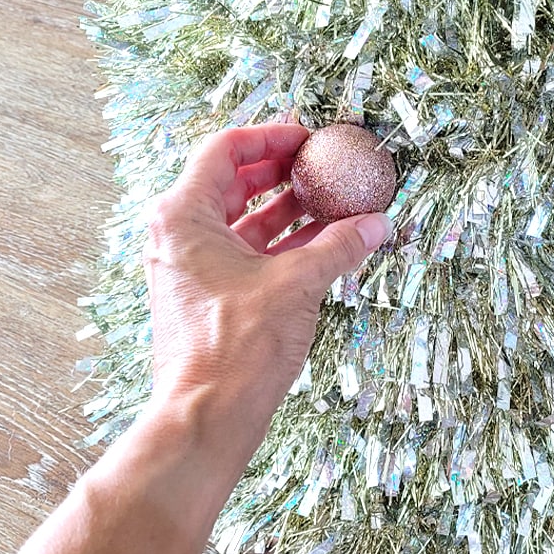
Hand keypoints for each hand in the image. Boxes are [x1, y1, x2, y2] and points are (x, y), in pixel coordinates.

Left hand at [142, 123, 390, 448]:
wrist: (207, 415)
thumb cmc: (235, 349)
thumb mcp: (296, 284)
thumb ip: (338, 247)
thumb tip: (374, 225)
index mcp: (184, 217)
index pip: (224, 150)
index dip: (270, 137)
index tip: (307, 139)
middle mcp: (179, 237)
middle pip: (232, 182)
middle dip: (282, 172)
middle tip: (321, 165)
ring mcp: (191, 268)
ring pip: (243, 221)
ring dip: (287, 210)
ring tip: (332, 202)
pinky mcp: (207, 297)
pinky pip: (247, 255)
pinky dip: (282, 245)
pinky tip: (324, 244)